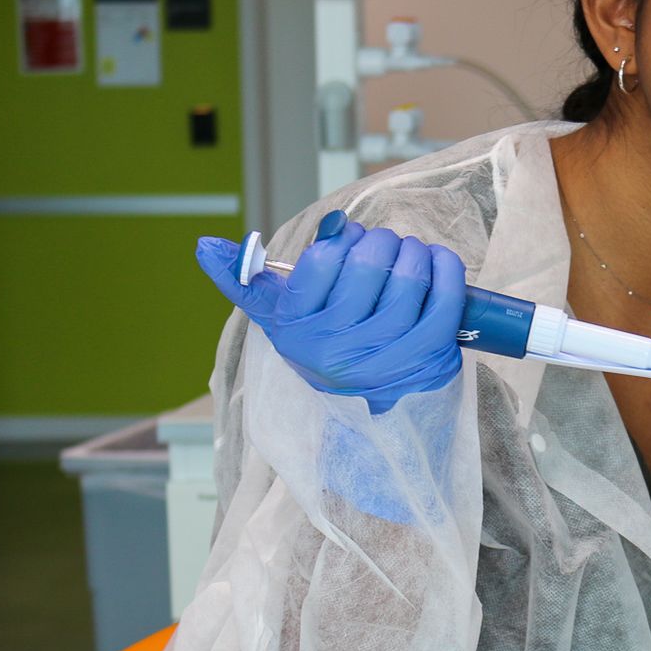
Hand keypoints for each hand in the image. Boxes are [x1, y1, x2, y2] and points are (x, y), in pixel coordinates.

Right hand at [195, 210, 466, 413]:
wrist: (372, 411)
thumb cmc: (327, 348)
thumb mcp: (282, 321)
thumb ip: (247, 282)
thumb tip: (204, 246)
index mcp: (297, 330)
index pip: (323, 259)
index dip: (343, 239)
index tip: (350, 241)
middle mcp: (336, 347)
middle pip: (369, 264)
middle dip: (381, 243)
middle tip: (385, 247)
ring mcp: (384, 355)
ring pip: (409, 277)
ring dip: (414, 253)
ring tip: (410, 256)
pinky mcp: (428, 357)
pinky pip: (444, 297)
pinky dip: (446, 268)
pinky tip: (437, 262)